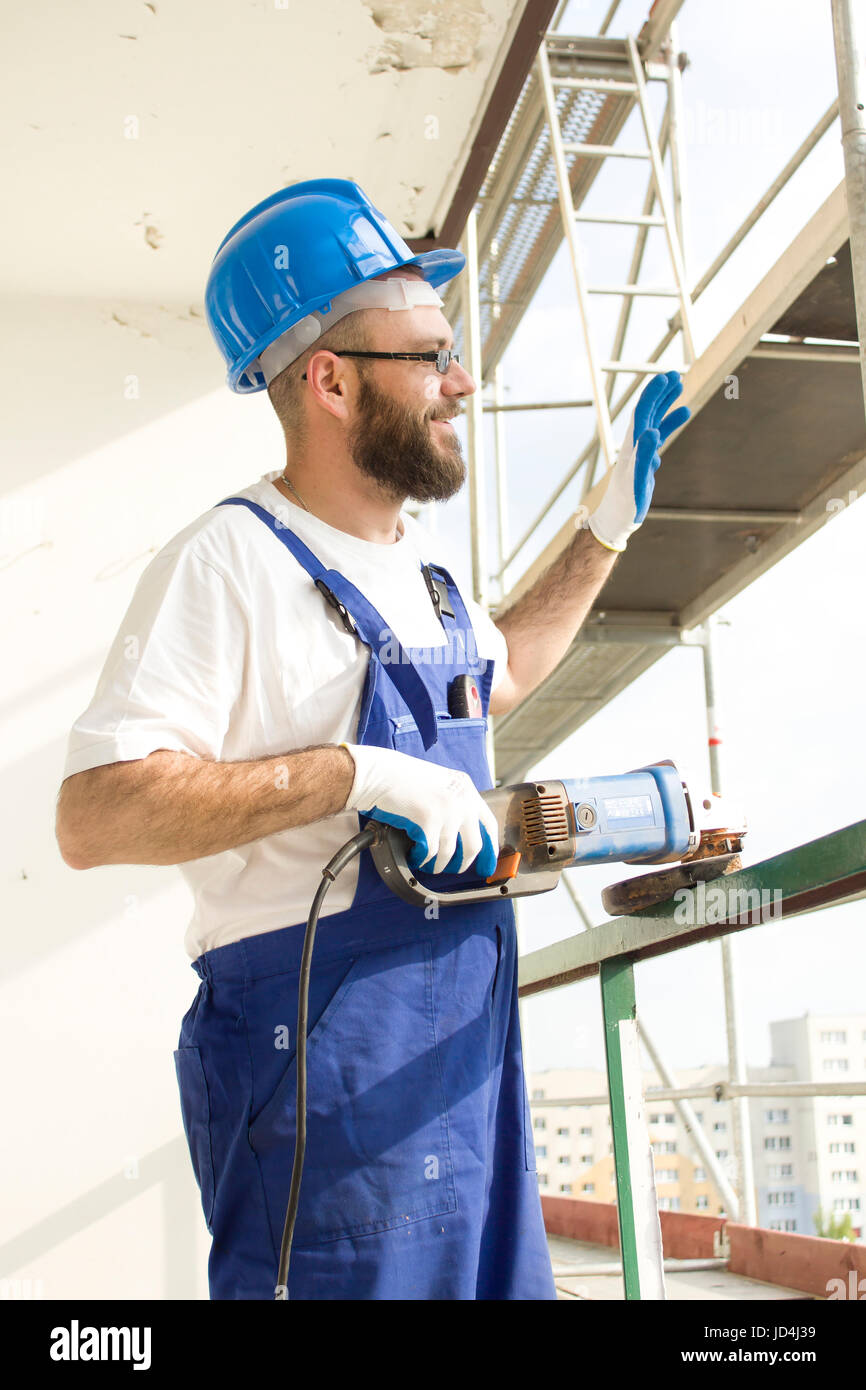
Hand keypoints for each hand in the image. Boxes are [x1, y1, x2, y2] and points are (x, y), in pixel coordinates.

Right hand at [340, 743, 499, 876]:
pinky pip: (429, 853)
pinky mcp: (429, 822)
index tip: (487, 864)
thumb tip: (460, 834)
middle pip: (474, 845)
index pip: (489, 824)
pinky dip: (421, 859)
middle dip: (464, 863)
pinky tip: (415, 855)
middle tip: (454, 870)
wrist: (378, 774)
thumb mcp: (439, 785)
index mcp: (465, 789)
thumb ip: (453, 803)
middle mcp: (461, 800)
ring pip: (449, 854)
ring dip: (438, 864)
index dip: (490, 848)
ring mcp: (446, 811)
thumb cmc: (401, 779)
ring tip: (428, 864)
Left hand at [587, 371, 689, 552]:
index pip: (643, 413)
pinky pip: (659, 434)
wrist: (617, 519)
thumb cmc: (626, 503)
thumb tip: (651, 431)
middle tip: (674, 373)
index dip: (653, 394)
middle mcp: (634, 444)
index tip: (666, 377)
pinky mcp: (645, 459)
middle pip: (648, 411)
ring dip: (665, 401)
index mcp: (632, 446)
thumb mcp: (636, 481)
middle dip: (659, 391)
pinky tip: (684, 412)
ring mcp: (640, 450)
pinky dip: (670, 422)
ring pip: (654, 419)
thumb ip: (643, 456)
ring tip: (679, 384)